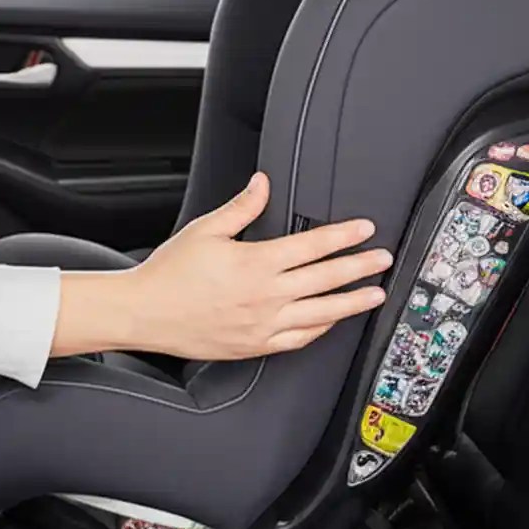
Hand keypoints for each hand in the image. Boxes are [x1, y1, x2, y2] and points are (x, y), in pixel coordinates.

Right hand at [50, 172, 391, 359]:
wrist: (145, 314)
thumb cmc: (170, 272)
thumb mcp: (206, 231)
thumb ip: (241, 207)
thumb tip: (263, 183)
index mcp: (256, 263)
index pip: (312, 246)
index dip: (343, 236)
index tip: (365, 229)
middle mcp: (266, 296)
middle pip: (326, 279)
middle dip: (360, 267)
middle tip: (383, 259)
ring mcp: (263, 325)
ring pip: (321, 314)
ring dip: (352, 302)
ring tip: (374, 294)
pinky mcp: (255, 346)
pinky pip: (298, 340)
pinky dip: (321, 329)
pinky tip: (333, 322)